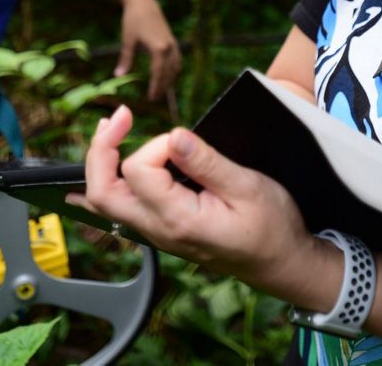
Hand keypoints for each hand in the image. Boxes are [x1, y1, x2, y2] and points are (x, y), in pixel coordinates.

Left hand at [68, 105, 322, 295]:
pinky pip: (120, 207)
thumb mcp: (248, 187)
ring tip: (111, 128)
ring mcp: (156, 233)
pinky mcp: (161, 229)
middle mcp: (159, 230)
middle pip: (103, 192)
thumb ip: (206, 162)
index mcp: (179, 219)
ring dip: (101, 162)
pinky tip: (111, 160)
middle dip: (102, 150)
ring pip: (105, 201)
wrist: (280, 263)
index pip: (139, 171)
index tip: (184, 139)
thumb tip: (174, 136)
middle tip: (119, 117)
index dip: (156, 144)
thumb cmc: (271, 226)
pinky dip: (109, 179)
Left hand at [115, 0, 180, 100]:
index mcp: (159, 48)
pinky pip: (177, 60)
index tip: (150, 98)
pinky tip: (167, 75)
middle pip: (169, 73)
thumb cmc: (133, 20)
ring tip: (161, 90)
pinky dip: (173, 70)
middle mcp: (169, 47)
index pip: (158, 73)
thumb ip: (125, 59)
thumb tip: (119, 76)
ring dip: (169, 80)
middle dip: (163, 87)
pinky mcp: (172, 40)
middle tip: (154, 98)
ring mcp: (173, 43)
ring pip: (175, 67)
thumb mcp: (127, 40)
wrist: (143, 1)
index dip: (155, 87)